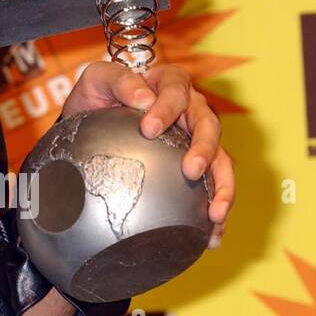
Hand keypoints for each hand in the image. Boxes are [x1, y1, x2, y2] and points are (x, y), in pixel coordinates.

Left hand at [61, 61, 233, 248]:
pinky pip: (213, 187)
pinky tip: (211, 236)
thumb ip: (119, 80)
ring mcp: (197, 138)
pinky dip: (216, 210)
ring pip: (221, 160)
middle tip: (190, 171)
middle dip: (204, 150)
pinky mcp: (197, 165)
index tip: (148, 129)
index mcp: (170, 84)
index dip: (167, 109)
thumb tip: (144, 99)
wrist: (92, 120)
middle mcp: (192, 109)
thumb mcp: (97, 79)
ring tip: (215, 213)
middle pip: (209, 126)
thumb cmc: (97, 95)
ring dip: (222, 186)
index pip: (176, 92)